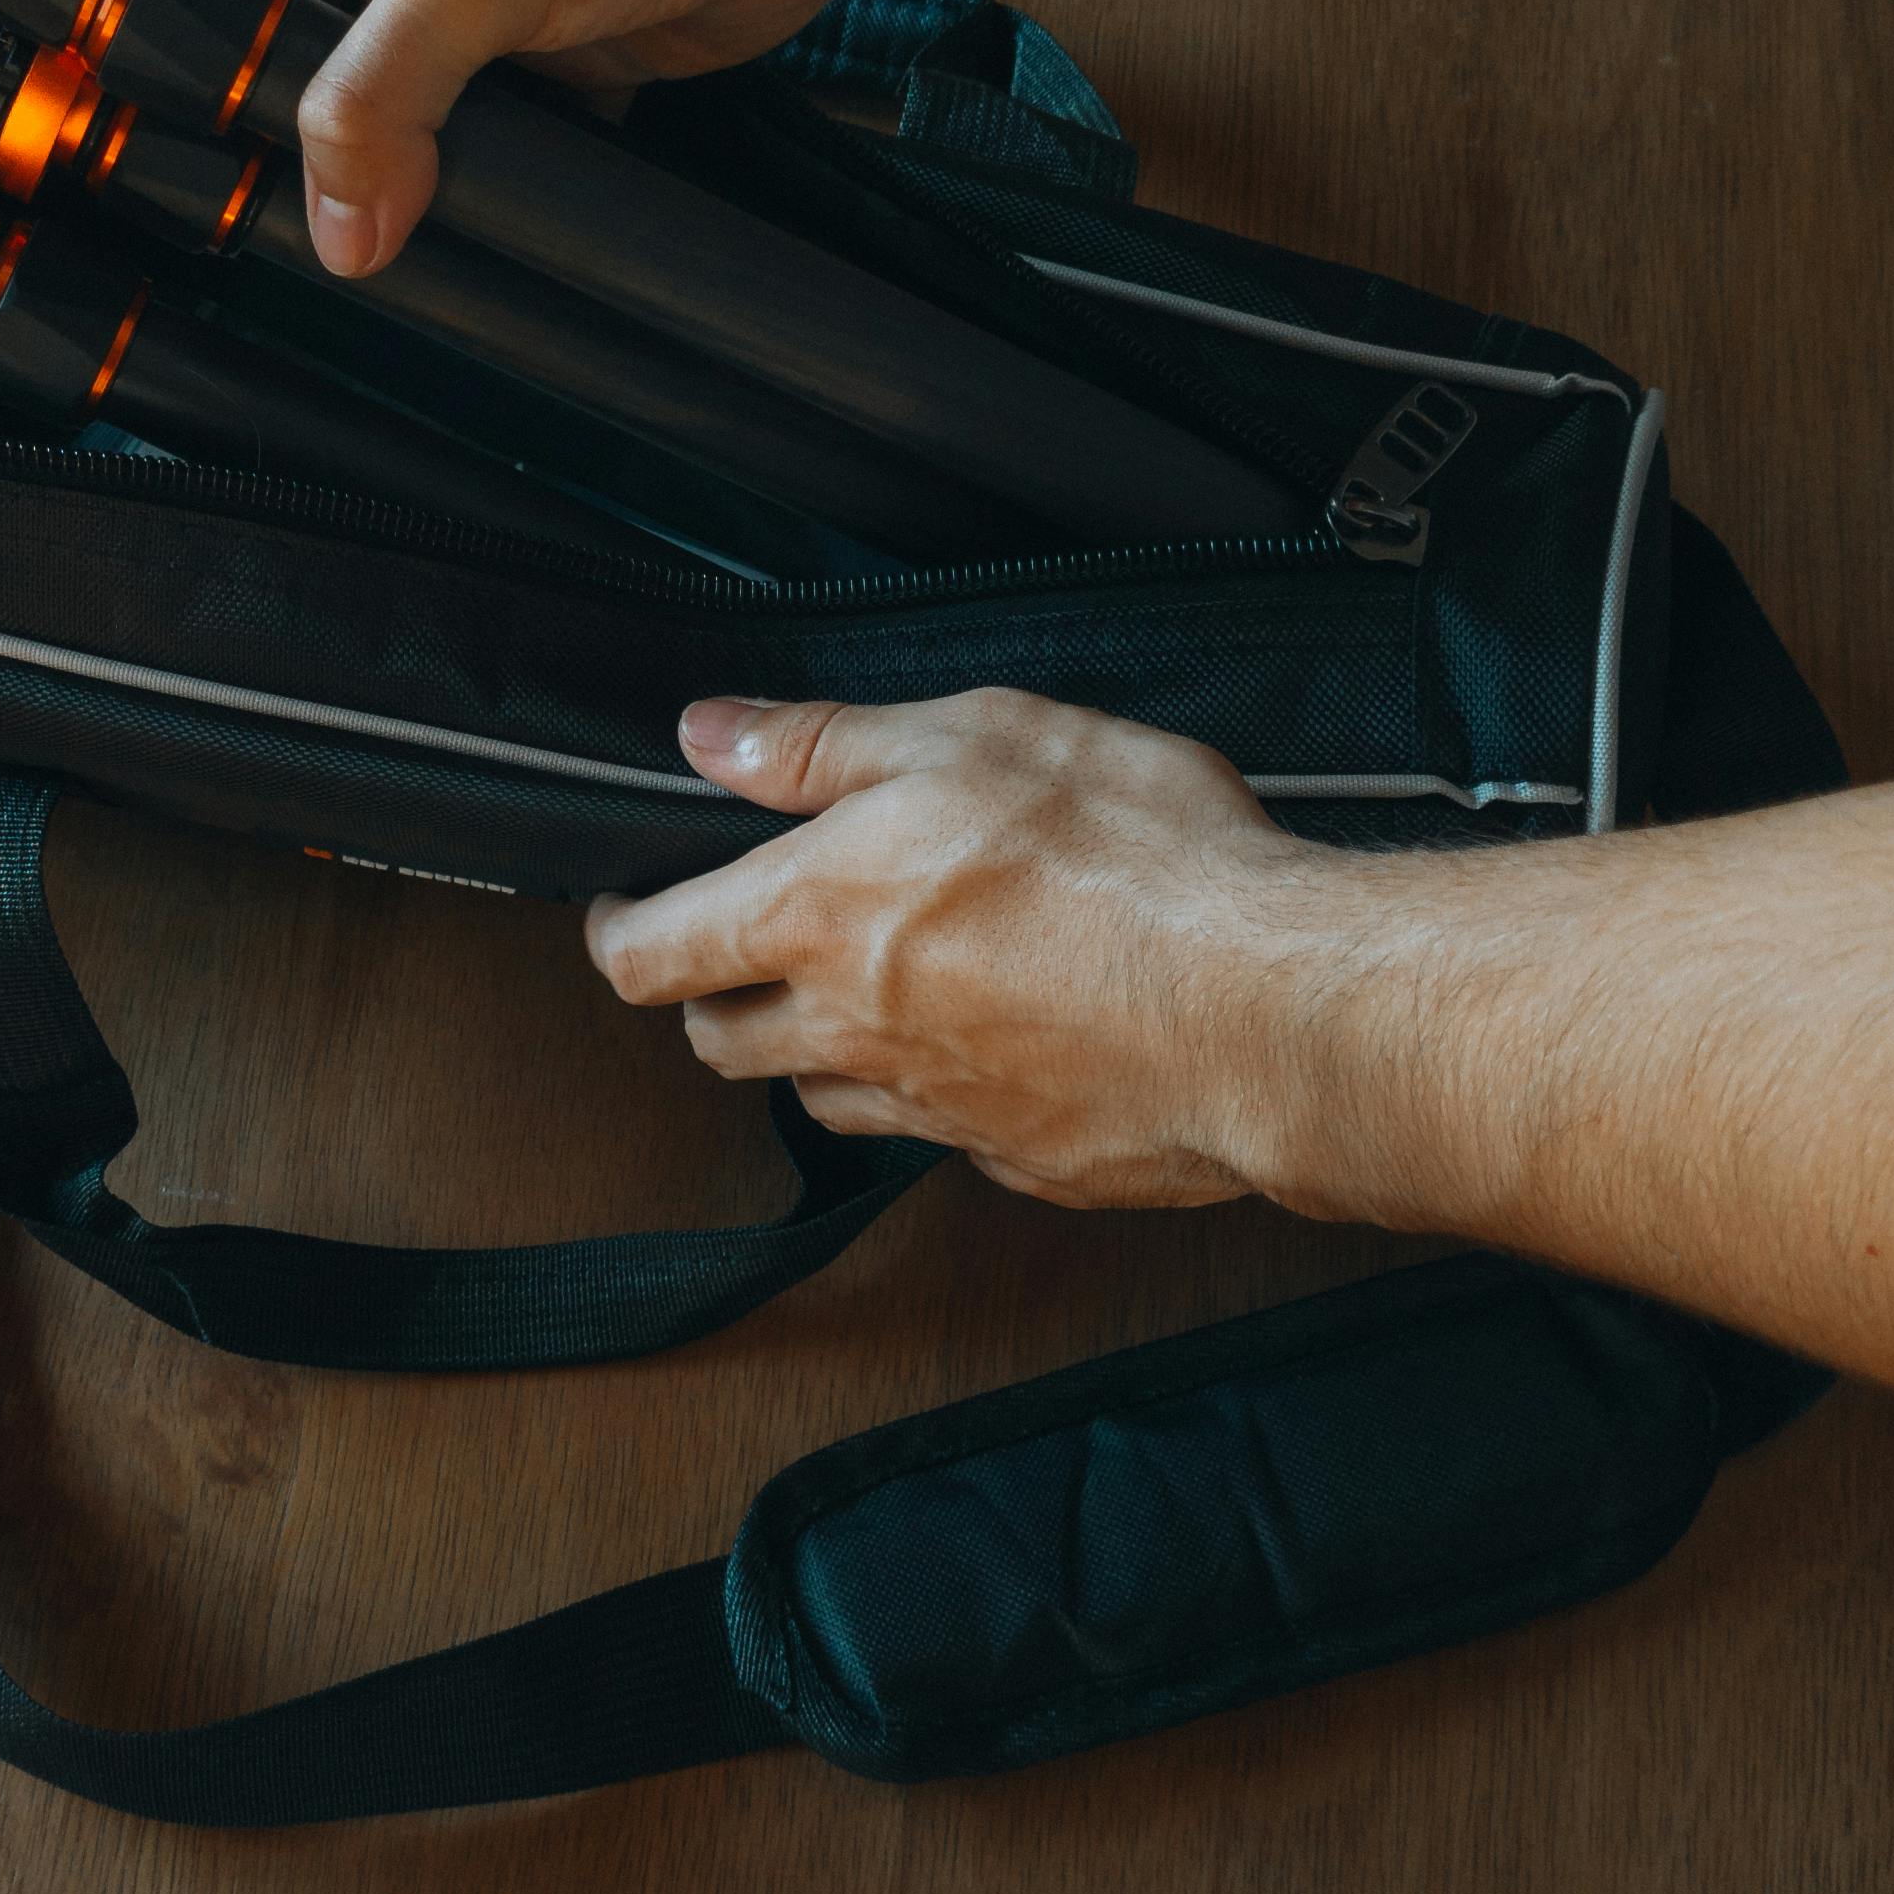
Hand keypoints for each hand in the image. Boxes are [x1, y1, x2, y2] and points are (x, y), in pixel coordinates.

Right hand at [105, 0, 896, 275]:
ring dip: (336, 163)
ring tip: (278, 248)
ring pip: (373, 100)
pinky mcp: (558, 74)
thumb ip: (379, 97)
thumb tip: (336, 234)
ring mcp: (474, 19)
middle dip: (200, 83)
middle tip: (144, 173)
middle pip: (256, 16)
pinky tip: (441, 263)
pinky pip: (482, 153)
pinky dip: (459, 203)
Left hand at [583, 686, 1325, 1208]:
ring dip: (815, 1052)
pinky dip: (935, 1096)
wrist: (1275, 1010)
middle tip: (737, 952)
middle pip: (720, 1044)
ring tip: (860, 996)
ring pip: (823, 1097)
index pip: (651, 957)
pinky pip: (938, 1135)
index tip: (622, 911)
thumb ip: (823, 744)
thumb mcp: (975, 738)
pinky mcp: (1019, 1158)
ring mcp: (936, 1109)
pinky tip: (990, 1045)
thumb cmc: (1140, 861)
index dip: (618, 933)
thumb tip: (710, 735)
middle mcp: (856, 1029)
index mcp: (819, 919)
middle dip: (710, 999)